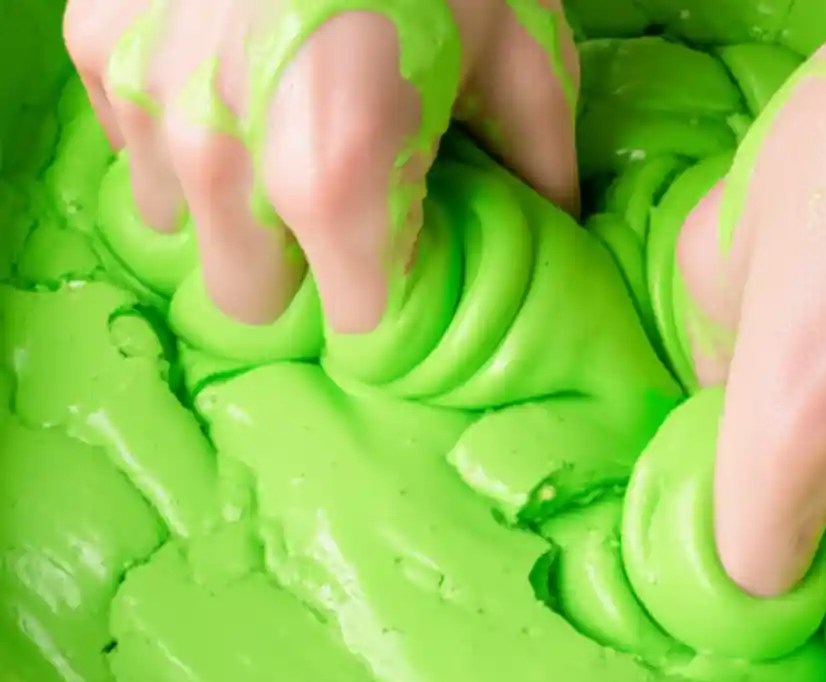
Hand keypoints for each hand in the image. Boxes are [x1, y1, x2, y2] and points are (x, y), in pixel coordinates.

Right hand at [64, 0, 577, 332]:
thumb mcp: (522, 53)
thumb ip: (536, 169)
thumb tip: (548, 236)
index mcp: (333, 170)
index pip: (356, 318)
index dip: (395, 295)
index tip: (414, 260)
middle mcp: (219, 151)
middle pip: (251, 294)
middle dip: (306, 267)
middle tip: (354, 204)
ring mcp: (145, 93)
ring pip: (185, 226)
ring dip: (239, 203)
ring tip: (292, 125)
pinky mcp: (97, 41)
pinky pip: (134, 145)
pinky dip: (187, 131)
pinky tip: (242, 77)